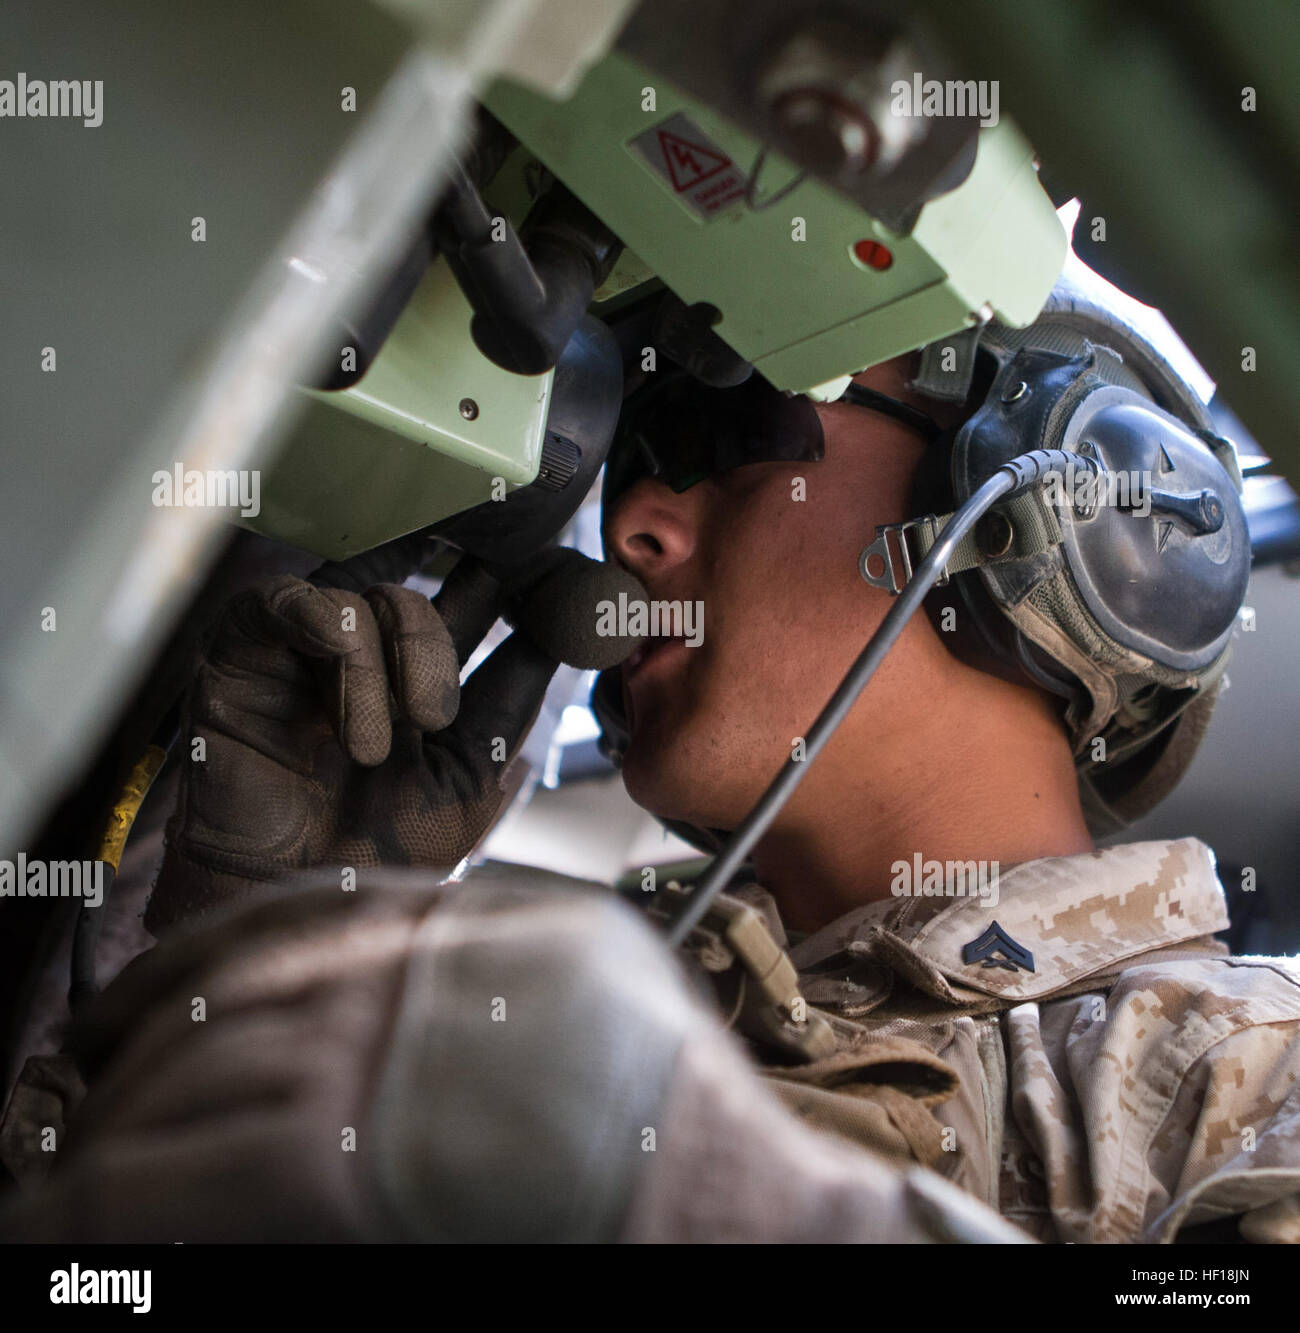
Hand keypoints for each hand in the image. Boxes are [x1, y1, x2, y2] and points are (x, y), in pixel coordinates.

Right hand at [146, 555, 556, 931]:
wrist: (294, 900)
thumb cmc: (380, 849)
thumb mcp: (471, 772)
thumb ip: (510, 697)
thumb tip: (564, 628)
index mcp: (420, 678)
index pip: (466, 600)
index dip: (502, 576)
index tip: (543, 555)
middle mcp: (366, 656)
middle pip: (415, 593)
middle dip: (439, 634)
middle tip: (435, 712)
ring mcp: (303, 650)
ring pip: (363, 596)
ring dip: (382, 666)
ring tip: (371, 749)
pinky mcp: (241, 654)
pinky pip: (285, 599)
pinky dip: (319, 617)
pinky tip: (335, 648)